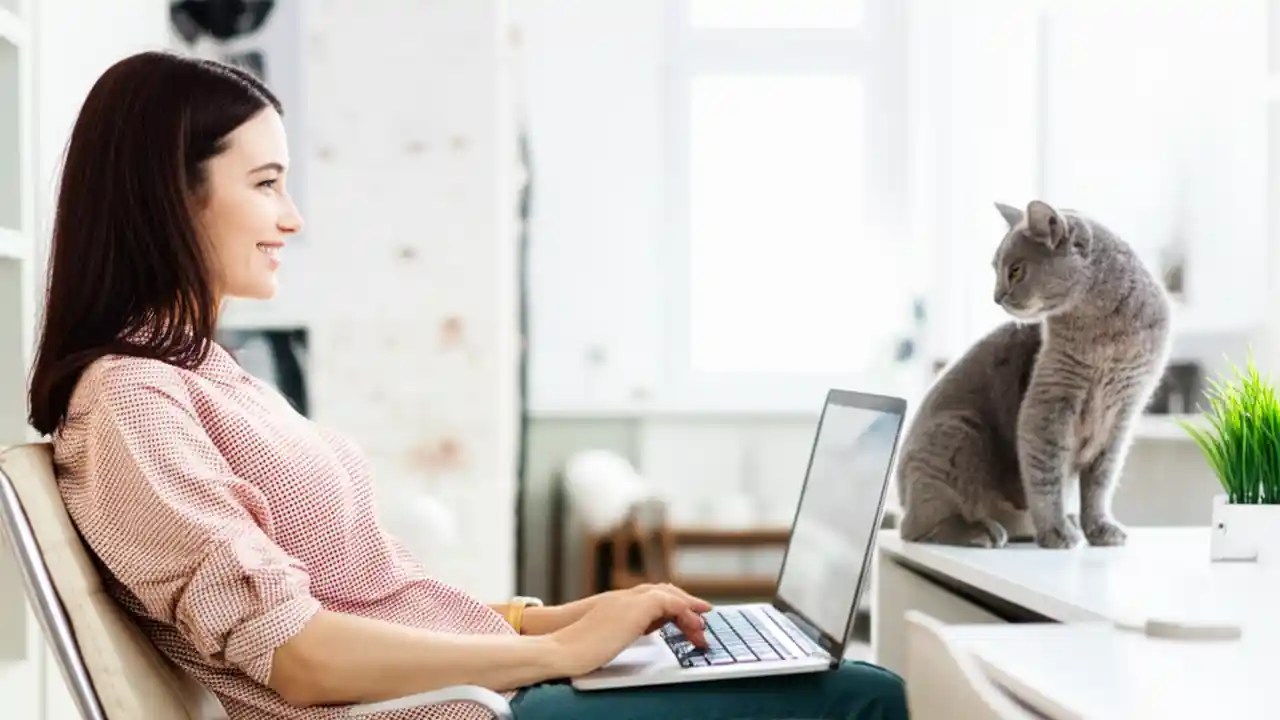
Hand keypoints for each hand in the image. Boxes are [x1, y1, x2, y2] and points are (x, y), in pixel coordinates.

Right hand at [548, 583, 711, 676]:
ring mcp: (628, 601)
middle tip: (701, 617)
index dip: (669, 604)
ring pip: (668, 594)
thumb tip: (638, 636)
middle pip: (661, 591)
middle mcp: (622, 598)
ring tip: (702, 626)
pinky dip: (685, 611)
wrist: (562, 649)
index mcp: (614, 605)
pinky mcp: (635, 609)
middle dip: (683, 603)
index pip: (648, 597)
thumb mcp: (603, 639)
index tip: (683, 617)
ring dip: (688, 609)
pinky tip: (694, 624)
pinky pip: (670, 602)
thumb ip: (620, 633)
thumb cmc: (576, 651)